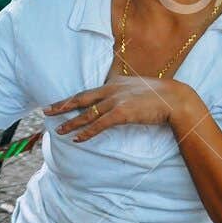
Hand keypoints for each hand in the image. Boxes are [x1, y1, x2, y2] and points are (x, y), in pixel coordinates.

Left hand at [44, 78, 199, 141]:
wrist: (175, 98)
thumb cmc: (160, 96)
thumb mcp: (137, 90)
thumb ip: (124, 94)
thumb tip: (117, 104)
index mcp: (115, 83)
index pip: (88, 92)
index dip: (71, 99)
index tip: (58, 104)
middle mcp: (112, 90)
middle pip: (81, 98)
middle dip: (62, 106)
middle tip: (46, 111)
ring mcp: (117, 101)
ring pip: (88, 113)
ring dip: (72, 123)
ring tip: (59, 131)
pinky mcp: (122, 113)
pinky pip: (99, 125)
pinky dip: (87, 132)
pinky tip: (77, 139)